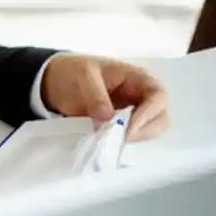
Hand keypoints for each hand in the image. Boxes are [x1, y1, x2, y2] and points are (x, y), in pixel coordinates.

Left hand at [41, 54, 170, 141]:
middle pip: (160, 117)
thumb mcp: (82, 76)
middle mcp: (142, 96)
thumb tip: (107, 118)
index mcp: (138, 78)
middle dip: (145, 130)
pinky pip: (132, 137)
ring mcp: (134, 112)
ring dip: (135, 138)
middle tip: (120, 139)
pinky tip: (108, 143)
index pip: (158, 96)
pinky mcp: (121, 126)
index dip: (148, 114)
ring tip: (112, 141)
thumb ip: (95, 95)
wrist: (54, 82)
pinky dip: (123, 142)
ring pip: (150, 130)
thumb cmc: (73, 72)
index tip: (128, 129)